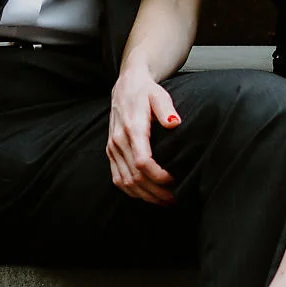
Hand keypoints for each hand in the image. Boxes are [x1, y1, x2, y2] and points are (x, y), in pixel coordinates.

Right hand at [107, 58, 181, 204]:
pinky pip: (117, 179)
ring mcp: (112, 148)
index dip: (158, 176)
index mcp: (132, 129)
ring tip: (164, 201)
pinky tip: (147, 195)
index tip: (174, 180)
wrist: (126, 85)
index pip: (142, 162)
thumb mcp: (159, 94)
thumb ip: (166, 108)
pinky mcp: (110, 152)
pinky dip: (131, 191)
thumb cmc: (146, 91)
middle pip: (135, 176)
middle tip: (175, 198)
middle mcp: (119, 141)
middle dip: (156, 191)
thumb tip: (174, 123)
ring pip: (125, 182)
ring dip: (145, 195)